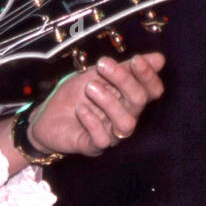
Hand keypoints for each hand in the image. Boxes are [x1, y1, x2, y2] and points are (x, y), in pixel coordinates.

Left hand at [27, 52, 166, 157]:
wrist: (45, 116)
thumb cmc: (74, 95)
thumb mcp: (97, 75)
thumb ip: (124, 67)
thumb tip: (160, 59)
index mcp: (128, 99)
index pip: (152, 91)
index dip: (148, 76)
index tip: (136, 59)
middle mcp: (125, 117)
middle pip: (139, 101)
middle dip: (123, 80)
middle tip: (103, 65)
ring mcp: (111, 134)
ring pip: (126, 123)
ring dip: (108, 101)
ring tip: (89, 88)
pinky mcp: (93, 147)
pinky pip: (102, 139)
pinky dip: (92, 121)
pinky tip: (79, 109)